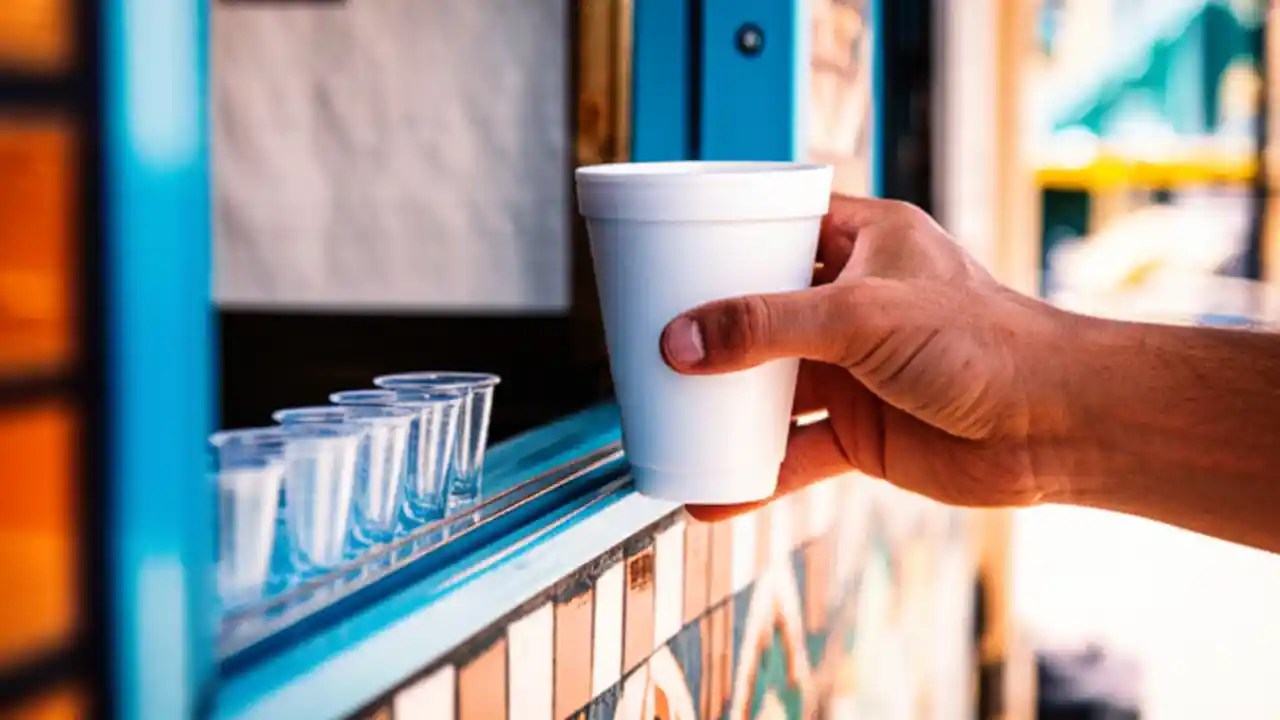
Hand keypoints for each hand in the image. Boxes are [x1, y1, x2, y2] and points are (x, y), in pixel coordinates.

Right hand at [661, 196, 1075, 520]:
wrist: (1058, 427)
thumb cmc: (983, 343)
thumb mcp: (860, 315)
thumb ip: (766, 326)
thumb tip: (677, 343)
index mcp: (863, 240)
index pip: (776, 223)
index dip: (720, 234)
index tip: (662, 253)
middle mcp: (853, 301)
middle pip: (760, 309)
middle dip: (706, 330)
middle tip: (645, 343)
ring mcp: (855, 368)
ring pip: (769, 385)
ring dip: (721, 406)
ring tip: (659, 418)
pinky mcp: (862, 430)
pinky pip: (793, 451)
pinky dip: (753, 473)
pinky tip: (709, 492)